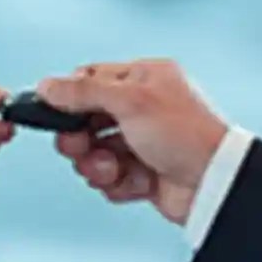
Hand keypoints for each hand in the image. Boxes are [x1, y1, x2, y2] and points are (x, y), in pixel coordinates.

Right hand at [39, 59, 227, 224]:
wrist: (214, 182)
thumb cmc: (184, 132)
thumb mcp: (131, 100)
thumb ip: (85, 91)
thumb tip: (47, 85)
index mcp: (145, 78)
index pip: (93, 78)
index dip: (71, 96)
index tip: (55, 111)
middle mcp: (143, 107)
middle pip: (88, 119)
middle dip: (79, 138)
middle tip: (79, 146)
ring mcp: (143, 141)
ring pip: (95, 152)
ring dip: (97, 165)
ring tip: (112, 169)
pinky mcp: (144, 172)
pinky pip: (111, 178)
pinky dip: (117, 183)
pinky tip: (136, 182)